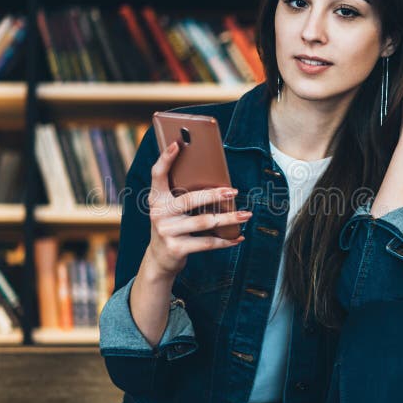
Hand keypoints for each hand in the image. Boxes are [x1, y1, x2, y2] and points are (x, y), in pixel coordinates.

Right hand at [143, 141, 251, 280]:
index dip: (165, 158)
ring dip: (228, 218)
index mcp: (156, 199)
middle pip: (190, 200)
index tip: (178, 144)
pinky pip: (206, 243)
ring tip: (245, 214)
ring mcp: (166, 232)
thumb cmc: (172, 225)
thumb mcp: (171, 209)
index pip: (157, 174)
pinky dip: (225, 240)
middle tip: (234, 191)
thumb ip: (184, 195)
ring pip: (204, 222)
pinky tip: (238, 237)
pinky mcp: (176, 249)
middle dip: (215, 195)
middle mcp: (158, 214)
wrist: (159, 259)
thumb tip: (218, 183)